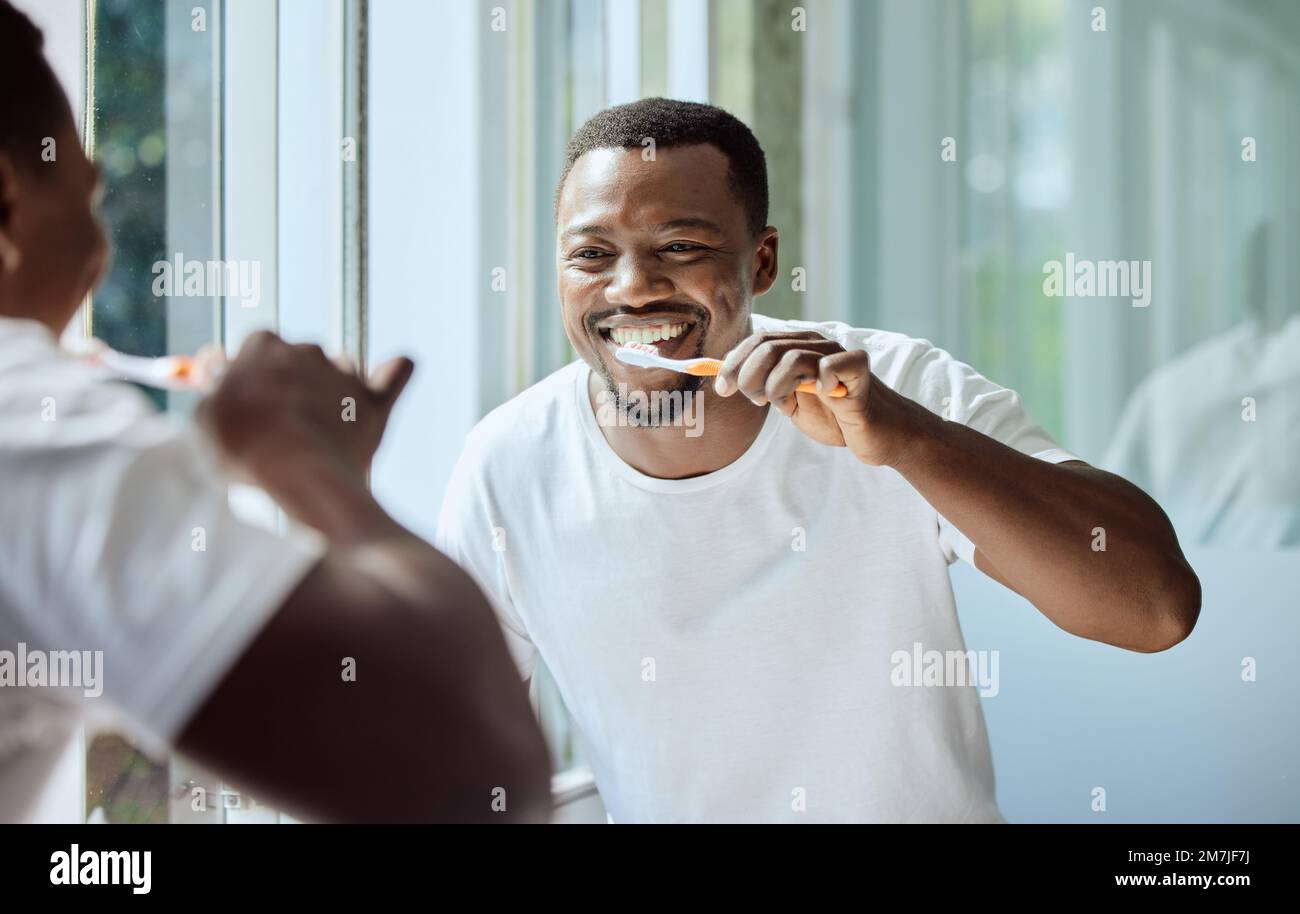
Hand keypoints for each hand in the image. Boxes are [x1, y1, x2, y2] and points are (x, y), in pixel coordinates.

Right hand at [197, 331, 413, 487]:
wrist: (298, 475)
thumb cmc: (243, 449)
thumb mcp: (206, 415)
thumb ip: (215, 385)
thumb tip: (216, 365)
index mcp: (263, 346)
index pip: (255, 348)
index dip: (251, 373)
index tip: (244, 397)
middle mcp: (308, 351)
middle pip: (298, 359)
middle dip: (289, 384)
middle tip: (278, 425)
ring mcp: (344, 375)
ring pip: (339, 371)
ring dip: (330, 392)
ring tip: (316, 433)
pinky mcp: (375, 404)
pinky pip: (394, 374)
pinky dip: (394, 372)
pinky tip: (397, 367)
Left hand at [713, 330, 921, 466]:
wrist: (877, 433)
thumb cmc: (834, 416)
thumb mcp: (790, 402)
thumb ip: (764, 387)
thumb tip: (724, 376)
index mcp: (799, 347)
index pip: (757, 341)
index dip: (733, 363)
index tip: (722, 388)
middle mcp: (817, 344)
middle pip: (768, 347)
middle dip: (750, 378)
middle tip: (756, 402)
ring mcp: (838, 355)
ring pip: (791, 358)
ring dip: (777, 387)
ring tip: (786, 405)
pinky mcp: (859, 370)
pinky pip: (833, 364)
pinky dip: (821, 380)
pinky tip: (825, 395)